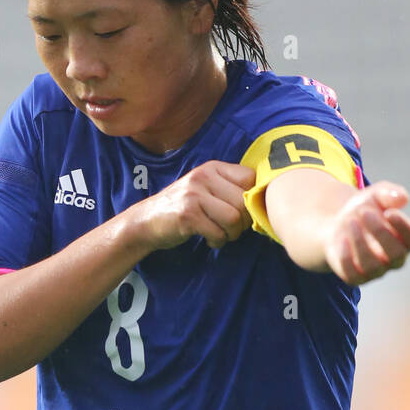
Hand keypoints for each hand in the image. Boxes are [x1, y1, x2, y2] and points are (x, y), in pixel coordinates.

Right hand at [129, 160, 255, 252]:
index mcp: (213, 167)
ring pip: (234, 218)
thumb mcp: (205, 189)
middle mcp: (204, 176)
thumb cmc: (183, 208)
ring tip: (221, 235)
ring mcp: (194, 195)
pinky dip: (218, 242)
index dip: (252, 198)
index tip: (243, 212)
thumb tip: (263, 201)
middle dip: (243, 222)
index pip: (250, 177)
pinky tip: (210, 240)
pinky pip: (218, 233)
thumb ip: (229, 188)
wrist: (146, 221)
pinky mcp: (188, 215)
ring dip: (231, 234)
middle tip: (231, 230)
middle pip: (243, 201)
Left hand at [323, 182, 409, 285]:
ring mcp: (375, 271)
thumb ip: (390, 193)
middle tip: (364, 212)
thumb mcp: (375, 195)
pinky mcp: (355, 278)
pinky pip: (353, 276)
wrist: (336, 225)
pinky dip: (347, 258)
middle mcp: (394, 259)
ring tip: (350, 221)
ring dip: (361, 242)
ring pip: (373, 266)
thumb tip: (403, 198)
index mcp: (405, 239)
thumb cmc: (363, 211)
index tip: (389, 212)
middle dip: (380, 232)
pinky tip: (341, 239)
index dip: (404, 226)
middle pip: (396, 253)